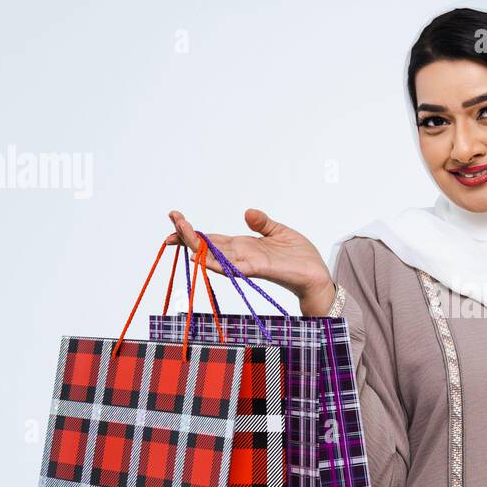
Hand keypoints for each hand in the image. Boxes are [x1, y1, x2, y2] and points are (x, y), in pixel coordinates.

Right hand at [165, 208, 335, 314]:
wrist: (316, 275)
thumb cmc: (299, 257)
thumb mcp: (279, 232)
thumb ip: (262, 223)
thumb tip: (246, 211)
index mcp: (243, 246)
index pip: (211, 239)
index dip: (192, 232)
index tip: (175, 220)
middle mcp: (240, 256)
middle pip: (207, 246)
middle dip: (187, 235)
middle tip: (171, 220)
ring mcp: (247, 264)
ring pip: (214, 256)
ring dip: (196, 246)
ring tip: (178, 233)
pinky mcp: (259, 270)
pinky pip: (233, 267)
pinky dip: (216, 262)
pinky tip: (202, 256)